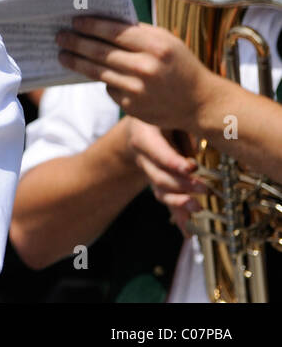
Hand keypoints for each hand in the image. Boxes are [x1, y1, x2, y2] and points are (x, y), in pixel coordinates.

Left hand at [56, 18, 213, 132]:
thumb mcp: (166, 42)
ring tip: (63, 54)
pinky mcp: (130, 106)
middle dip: (75, 43)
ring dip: (76, 61)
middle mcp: (146, 68)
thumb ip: (137, 33)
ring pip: (97, 71)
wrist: (199, 103)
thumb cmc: (180, 65)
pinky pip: (108, 87)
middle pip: (99, 52)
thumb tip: (100, 22)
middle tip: (60, 36)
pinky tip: (95, 72)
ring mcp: (137, 89)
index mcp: (156, 46)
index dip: (90, 26)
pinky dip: (102, 79)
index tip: (74, 21)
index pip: (113, 31)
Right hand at [124, 117, 202, 234]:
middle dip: (181, 185)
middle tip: (204, 189)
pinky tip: (188, 232)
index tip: (191, 168)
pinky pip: (166, 200)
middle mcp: (143, 156)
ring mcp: (149, 172)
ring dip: (179, 202)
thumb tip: (203, 143)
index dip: (172, 161)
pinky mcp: (158, 184)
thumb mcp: (171, 114)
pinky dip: (178, 215)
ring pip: (160, 191)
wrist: (142, 125)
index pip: (156, 151)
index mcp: (143, 134)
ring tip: (197, 208)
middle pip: (157, 175)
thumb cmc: (163, 116)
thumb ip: (184, 127)